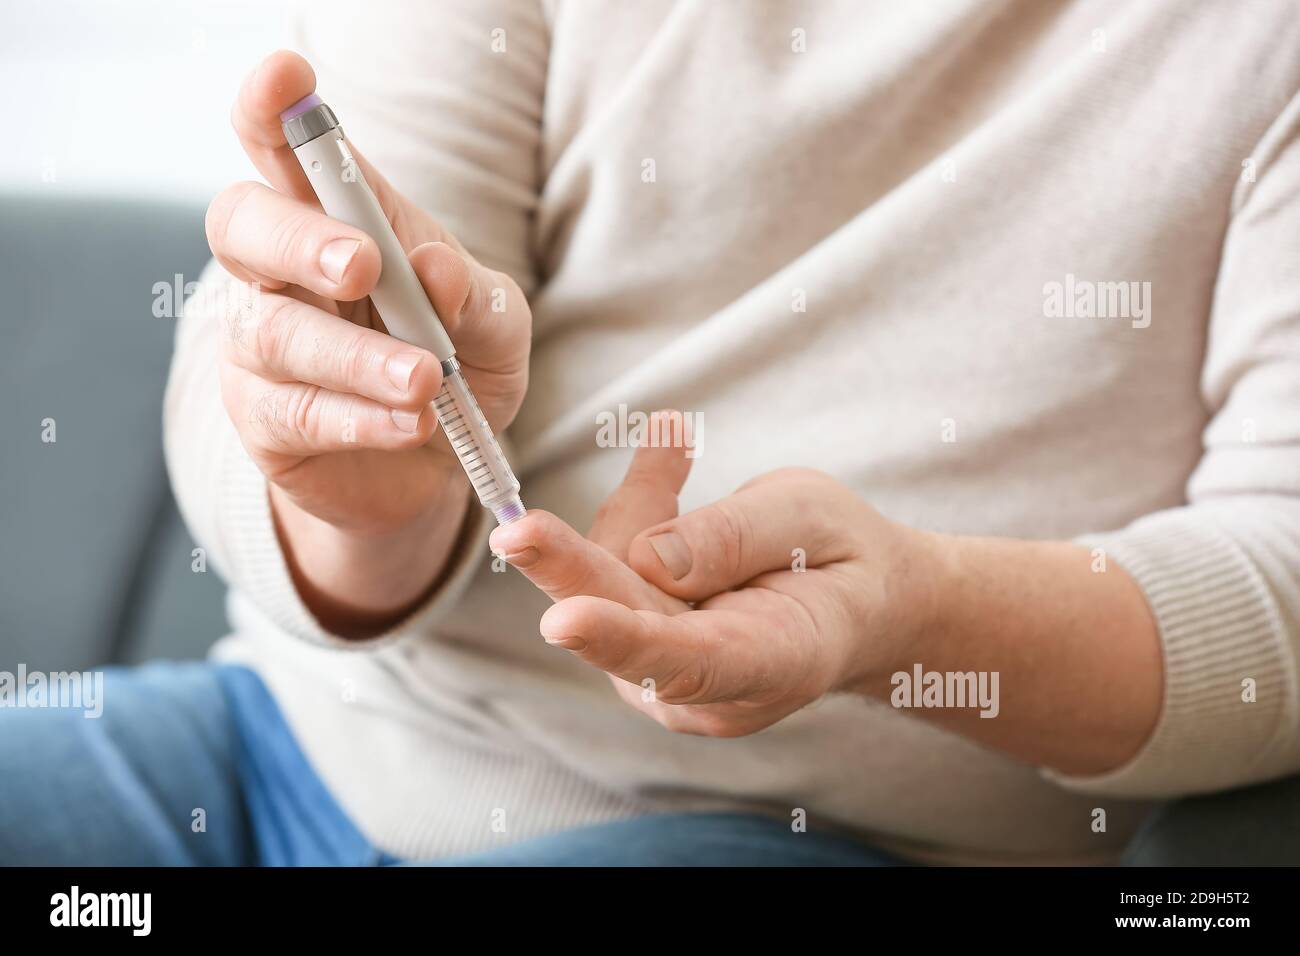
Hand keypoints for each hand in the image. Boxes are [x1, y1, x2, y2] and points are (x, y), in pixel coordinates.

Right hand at [205, 51, 530, 630]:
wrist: (441, 468)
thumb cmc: (459, 369)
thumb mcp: (495, 327)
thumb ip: (474, 295)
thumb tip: (434, 268)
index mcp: (337, 221)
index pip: (285, 149)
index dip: (274, 110)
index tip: (285, 76)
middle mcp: (281, 271)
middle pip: (243, 222)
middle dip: (301, 238)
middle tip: (363, 266)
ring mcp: (262, 345)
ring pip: (276, 332)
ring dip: (359, 356)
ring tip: (427, 381)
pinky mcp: (265, 419)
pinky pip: (298, 412)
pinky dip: (362, 417)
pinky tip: (412, 423)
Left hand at [489, 422, 939, 735]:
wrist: (862, 606)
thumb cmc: (843, 557)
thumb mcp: (811, 517)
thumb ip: (735, 537)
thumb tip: (648, 558)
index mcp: (774, 662)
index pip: (688, 662)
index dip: (623, 639)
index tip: (564, 618)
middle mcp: (708, 690)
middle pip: (624, 629)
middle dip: (571, 574)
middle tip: (519, 529)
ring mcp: (669, 679)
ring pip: (611, 585)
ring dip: (632, 512)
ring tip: (674, 449)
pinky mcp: (642, 650)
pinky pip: (614, 572)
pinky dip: (632, 517)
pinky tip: (666, 465)